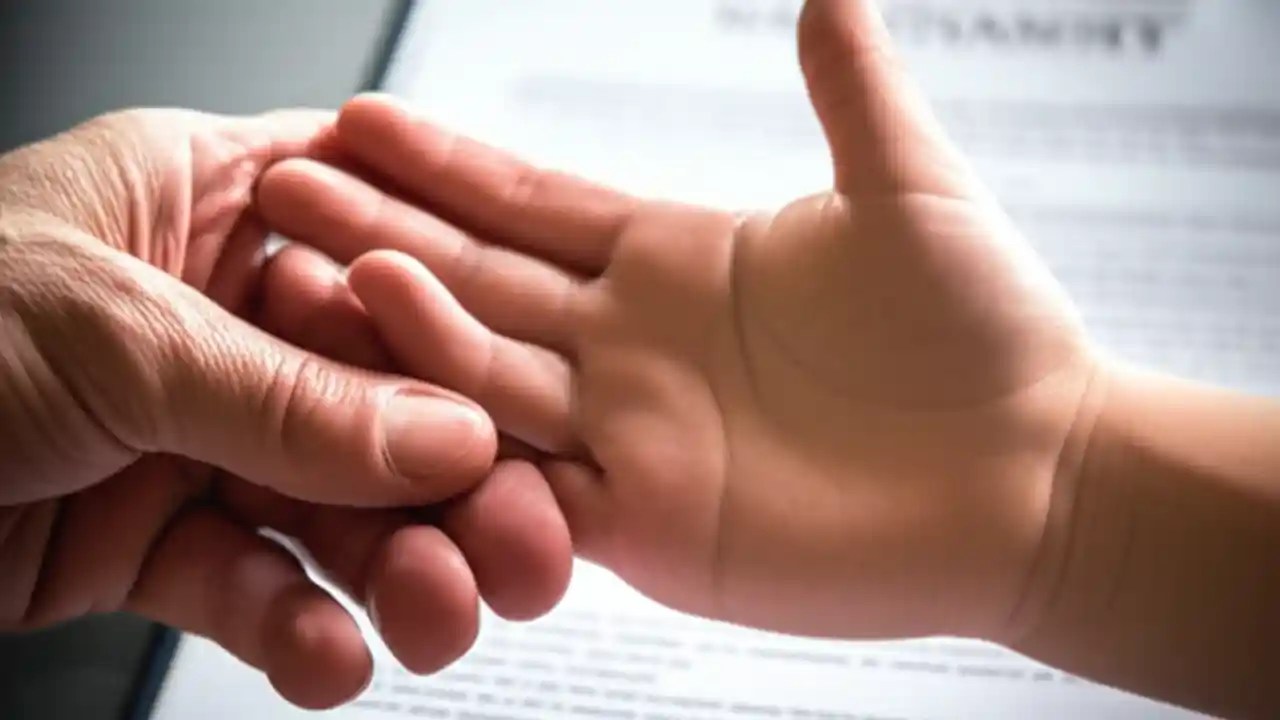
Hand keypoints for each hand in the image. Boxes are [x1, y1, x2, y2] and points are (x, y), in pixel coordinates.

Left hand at [0, 109, 569, 707]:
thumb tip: (443, 434)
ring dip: (398, 571)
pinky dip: (298, 629)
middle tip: (518, 549)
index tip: (525, 397)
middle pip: (381, 400)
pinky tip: (330, 655)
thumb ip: (285, 398)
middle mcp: (212, 320)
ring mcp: (187, 434)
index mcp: (200, 205)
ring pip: (334, 506)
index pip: (376, 257)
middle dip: (458, 483)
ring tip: (435, 617)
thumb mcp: (105, 335)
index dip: (461, 330)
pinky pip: (252, 583)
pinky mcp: (149, 537)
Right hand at [258, 0, 1099, 642]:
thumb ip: (852, 93)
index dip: (443, 162)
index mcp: (674, 255)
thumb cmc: (984, 334)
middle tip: (285, 183)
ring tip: (315, 270)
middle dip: (382, 228)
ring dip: (403, 325)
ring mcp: (629, 432)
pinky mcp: (645, 521)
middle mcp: (631, 341)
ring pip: (486, 374)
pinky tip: (400, 401)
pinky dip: (464, 444)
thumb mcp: (910, 189)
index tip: (356, 121)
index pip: (530, 200)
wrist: (1026, 480)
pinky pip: (530, 483)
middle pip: (481, 277)